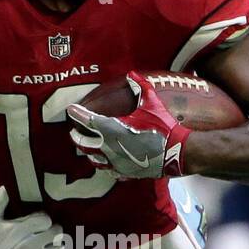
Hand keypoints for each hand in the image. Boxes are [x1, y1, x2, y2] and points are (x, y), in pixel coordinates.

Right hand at [0, 186, 64, 248]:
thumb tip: (4, 188)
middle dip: (54, 230)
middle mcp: (32, 244)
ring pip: (60, 248)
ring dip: (57, 244)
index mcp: (21, 230)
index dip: (44, 219)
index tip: (39, 221)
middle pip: (57, 232)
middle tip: (48, 231)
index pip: (46, 219)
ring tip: (50, 244)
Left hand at [67, 72, 190, 178]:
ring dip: (88, 152)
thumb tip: (132, 76)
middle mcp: (109, 147)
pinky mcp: (126, 173)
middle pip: (82, 143)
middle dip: (76, 135)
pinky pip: (109, 171)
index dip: (77, 113)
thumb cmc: (163, 126)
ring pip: (93, 159)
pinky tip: (107, 162)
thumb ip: (140, 87)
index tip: (71, 110)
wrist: (177, 151)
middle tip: (74, 130)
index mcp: (111, 128)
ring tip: (87, 147)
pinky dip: (105, 166)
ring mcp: (116, 162)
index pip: (86, 120)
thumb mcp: (151, 102)